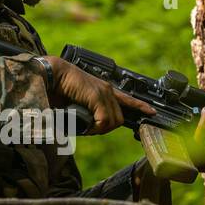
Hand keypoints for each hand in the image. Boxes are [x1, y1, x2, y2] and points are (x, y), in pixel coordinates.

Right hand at [40, 56, 154, 134]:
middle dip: (107, 128)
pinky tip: (87, 127)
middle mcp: (107, 90)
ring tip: (86, 128)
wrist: (52, 75)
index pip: (128, 99)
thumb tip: (88, 128)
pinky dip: (96, 128)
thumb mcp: (78, 104)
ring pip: (112, 121)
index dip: (140, 106)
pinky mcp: (97, 96)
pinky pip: (104, 120)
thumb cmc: (59, 89)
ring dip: (100, 129)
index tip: (152, 112)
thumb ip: (86, 114)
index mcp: (104, 90)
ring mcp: (103, 92)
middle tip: (91, 130)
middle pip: (119, 118)